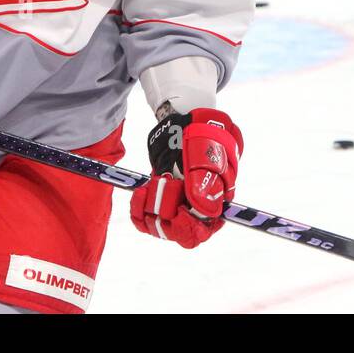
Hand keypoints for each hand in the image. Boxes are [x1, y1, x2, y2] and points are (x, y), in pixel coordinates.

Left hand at [130, 108, 242, 248]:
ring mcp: (177, 201)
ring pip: (161, 225)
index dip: (188, 226)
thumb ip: (205, 182)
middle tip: (165, 184)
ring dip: (151, 208)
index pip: (201, 230)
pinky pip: (147, 216)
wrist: (186, 120)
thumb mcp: (205, 155)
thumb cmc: (202, 136)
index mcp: (214, 202)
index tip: (178, 212)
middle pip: (178, 231)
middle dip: (166, 211)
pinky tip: (139, 194)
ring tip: (151, 186)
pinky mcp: (161, 196)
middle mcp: (196, 207)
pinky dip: (139, 209)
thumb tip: (204, 212)